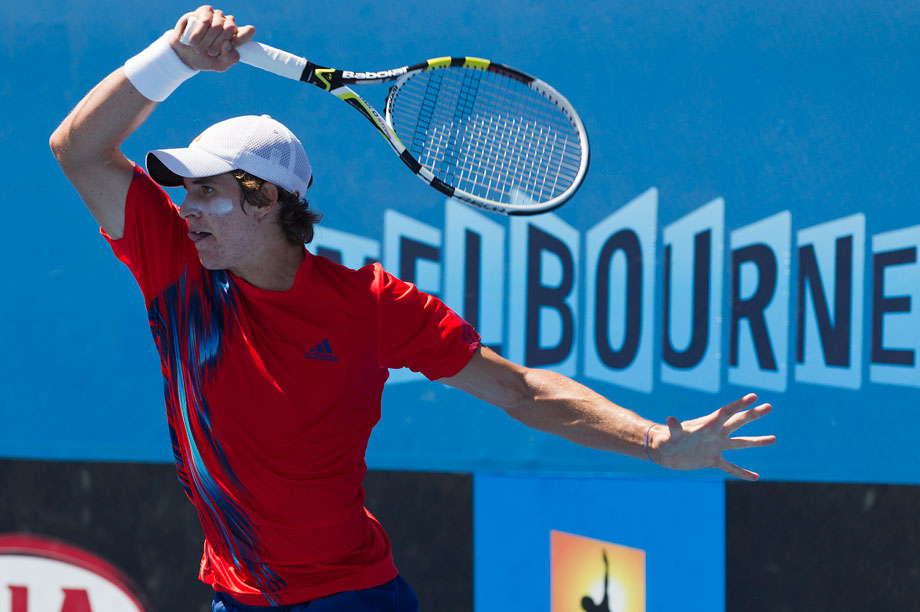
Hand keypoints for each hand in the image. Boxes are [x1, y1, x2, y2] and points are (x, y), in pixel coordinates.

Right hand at [168, 5, 255, 71]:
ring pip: (217, 25)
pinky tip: (194, 41)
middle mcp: (228, 25)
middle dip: (218, 44)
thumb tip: (228, 44)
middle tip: (210, 52)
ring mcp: (217, 17)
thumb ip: (229, 59)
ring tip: (199, 48)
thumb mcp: (220, 65)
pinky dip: (199, 33)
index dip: (245, 34)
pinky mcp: (205, 12)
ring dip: (207, 40)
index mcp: (236, 37)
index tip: (239, 38)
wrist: (185, 54)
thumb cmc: (206, 59)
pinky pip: (205, 20)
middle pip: (230, 28)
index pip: (247, 31)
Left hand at [649, 393, 774, 480]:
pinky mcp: (712, 460)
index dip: (739, 405)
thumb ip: (674, 428)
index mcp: (707, 424)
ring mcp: (715, 447)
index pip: (726, 412)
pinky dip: (742, 472)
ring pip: (740, 444)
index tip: (754, 397)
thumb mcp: (671, 435)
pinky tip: (755, 477)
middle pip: (738, 423)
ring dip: (756, 442)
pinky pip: (730, 467)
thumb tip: (671, 419)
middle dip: (753, 415)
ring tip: (773, 439)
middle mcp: (715, 434)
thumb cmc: (666, 439)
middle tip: (770, 406)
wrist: (663, 452)